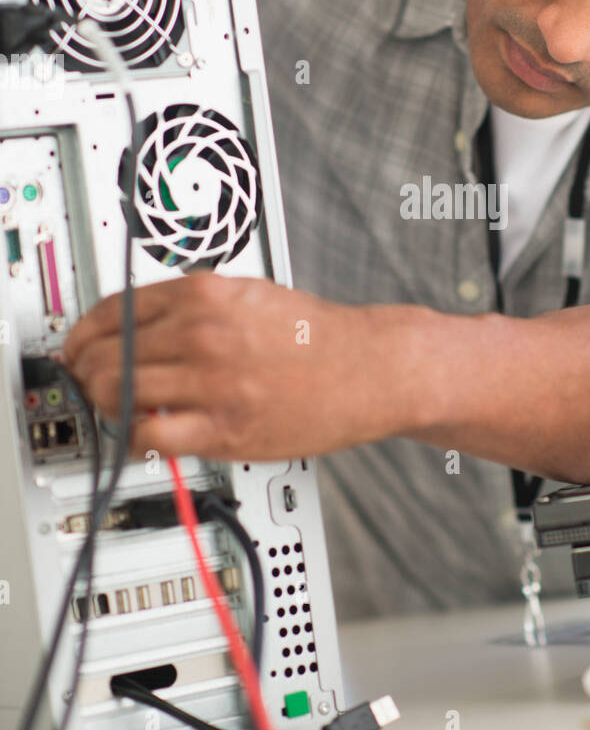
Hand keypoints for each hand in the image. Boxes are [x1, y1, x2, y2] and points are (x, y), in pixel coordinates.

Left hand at [61, 271, 417, 462]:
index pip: (113, 311)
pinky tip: (146, 432)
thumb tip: (137, 323)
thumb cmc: (316, 334)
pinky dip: (136, 436)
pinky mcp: (225, 427)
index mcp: (206, 294)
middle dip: (87, 370)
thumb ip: (191, 305)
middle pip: (106, 355)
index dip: (85, 333)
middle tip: (89, 380)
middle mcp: (203, 334)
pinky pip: (151, 436)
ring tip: (119, 407)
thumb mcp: (247, 293)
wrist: (368, 368)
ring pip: (119, 394)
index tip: (80, 345)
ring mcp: (212, 382)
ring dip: (107, 404)